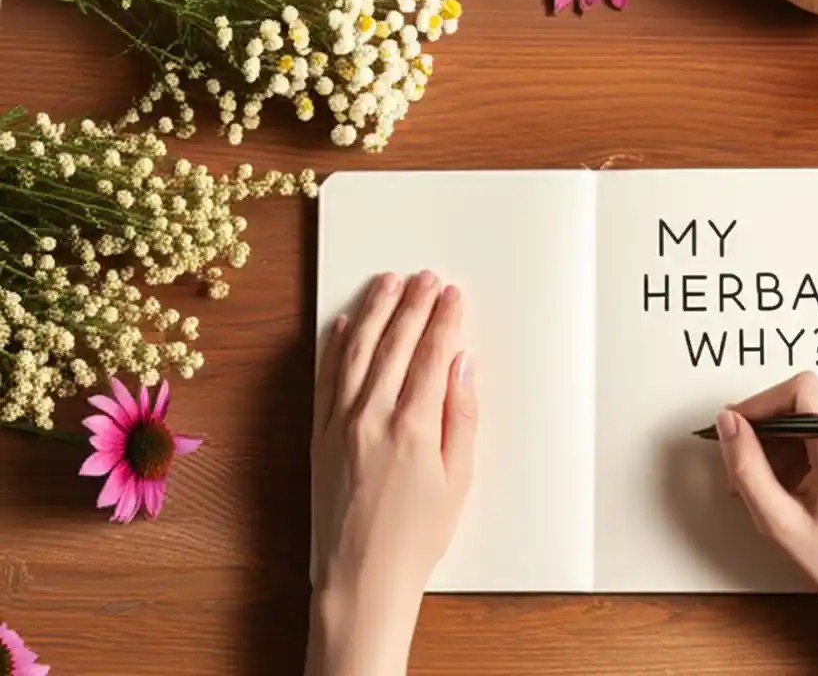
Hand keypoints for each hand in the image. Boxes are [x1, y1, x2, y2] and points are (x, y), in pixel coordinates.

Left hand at [307, 271, 477, 675]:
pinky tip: (347, 322)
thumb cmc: (416, 536)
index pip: (431, 355)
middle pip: (394, 344)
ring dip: (375, 312)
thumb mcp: (458, 479)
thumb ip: (460, 416)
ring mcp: (340, 423)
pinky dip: (336, 344)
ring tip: (389, 283)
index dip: (444, 320)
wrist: (361, 575)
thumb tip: (462, 366)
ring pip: (357, 351)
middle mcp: (371, 416)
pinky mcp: (319, 434)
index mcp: (412, 426)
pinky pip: (325, 376)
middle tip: (426, 276)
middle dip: (413, 304)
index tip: (452, 294)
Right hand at [715, 372, 817, 675]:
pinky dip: (794, 459)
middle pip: (801, 405)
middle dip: (763, 430)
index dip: (760, 402)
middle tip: (737, 468)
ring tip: (758, 490)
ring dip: (776, 448)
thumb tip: (728, 425)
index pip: (800, 389)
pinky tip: (780, 493)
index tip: (734, 428)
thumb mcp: (778, 519)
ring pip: (808, 425)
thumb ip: (747, 466)